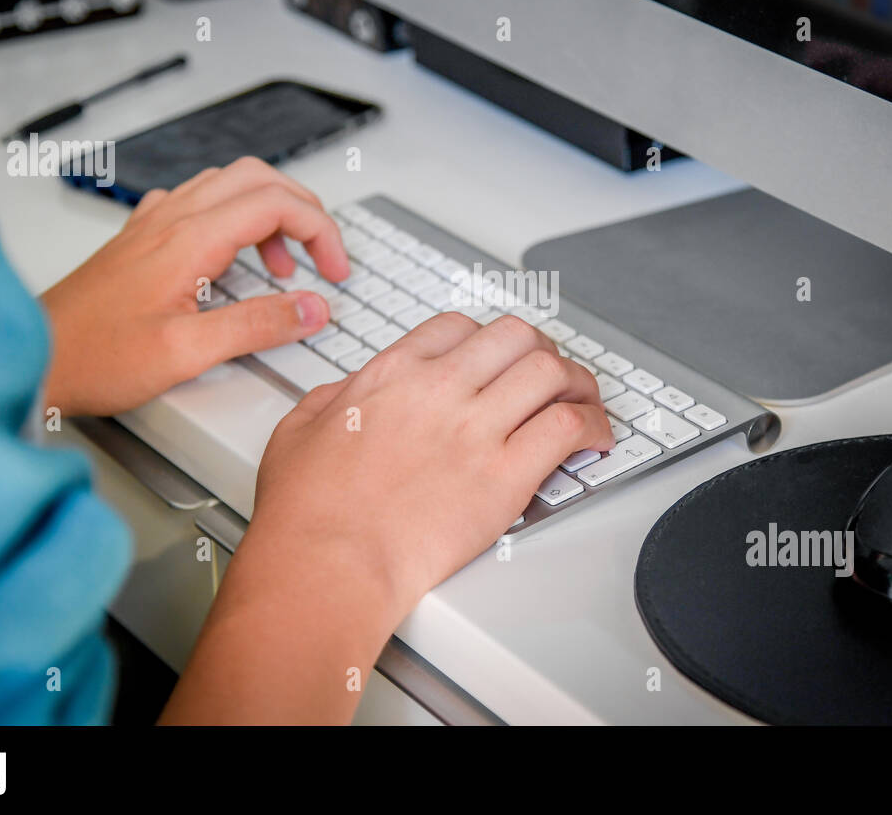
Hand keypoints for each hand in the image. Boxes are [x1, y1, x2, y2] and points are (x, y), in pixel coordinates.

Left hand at [40, 158, 348, 415]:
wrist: (31, 356)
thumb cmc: (94, 358)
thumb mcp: (187, 353)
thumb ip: (257, 326)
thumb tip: (312, 308)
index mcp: (190, 240)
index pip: (277, 205)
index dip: (321, 232)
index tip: (335, 271)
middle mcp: (172, 220)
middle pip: (258, 179)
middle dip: (304, 212)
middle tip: (323, 256)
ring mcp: (154, 225)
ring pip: (229, 185)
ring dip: (269, 214)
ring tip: (283, 267)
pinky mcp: (141, 239)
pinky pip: (198, 202)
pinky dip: (233, 219)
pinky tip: (231, 258)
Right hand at [161, 312, 612, 722]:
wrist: (328, 563)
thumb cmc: (308, 511)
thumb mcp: (297, 430)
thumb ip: (330, 399)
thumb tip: (346, 392)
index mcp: (393, 373)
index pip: (460, 327)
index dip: (487, 339)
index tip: (497, 358)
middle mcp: (440, 389)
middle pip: (516, 337)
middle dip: (539, 350)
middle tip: (549, 374)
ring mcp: (476, 429)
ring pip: (552, 372)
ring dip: (577, 383)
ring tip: (583, 400)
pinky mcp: (506, 475)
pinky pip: (568, 427)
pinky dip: (592, 426)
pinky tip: (594, 440)